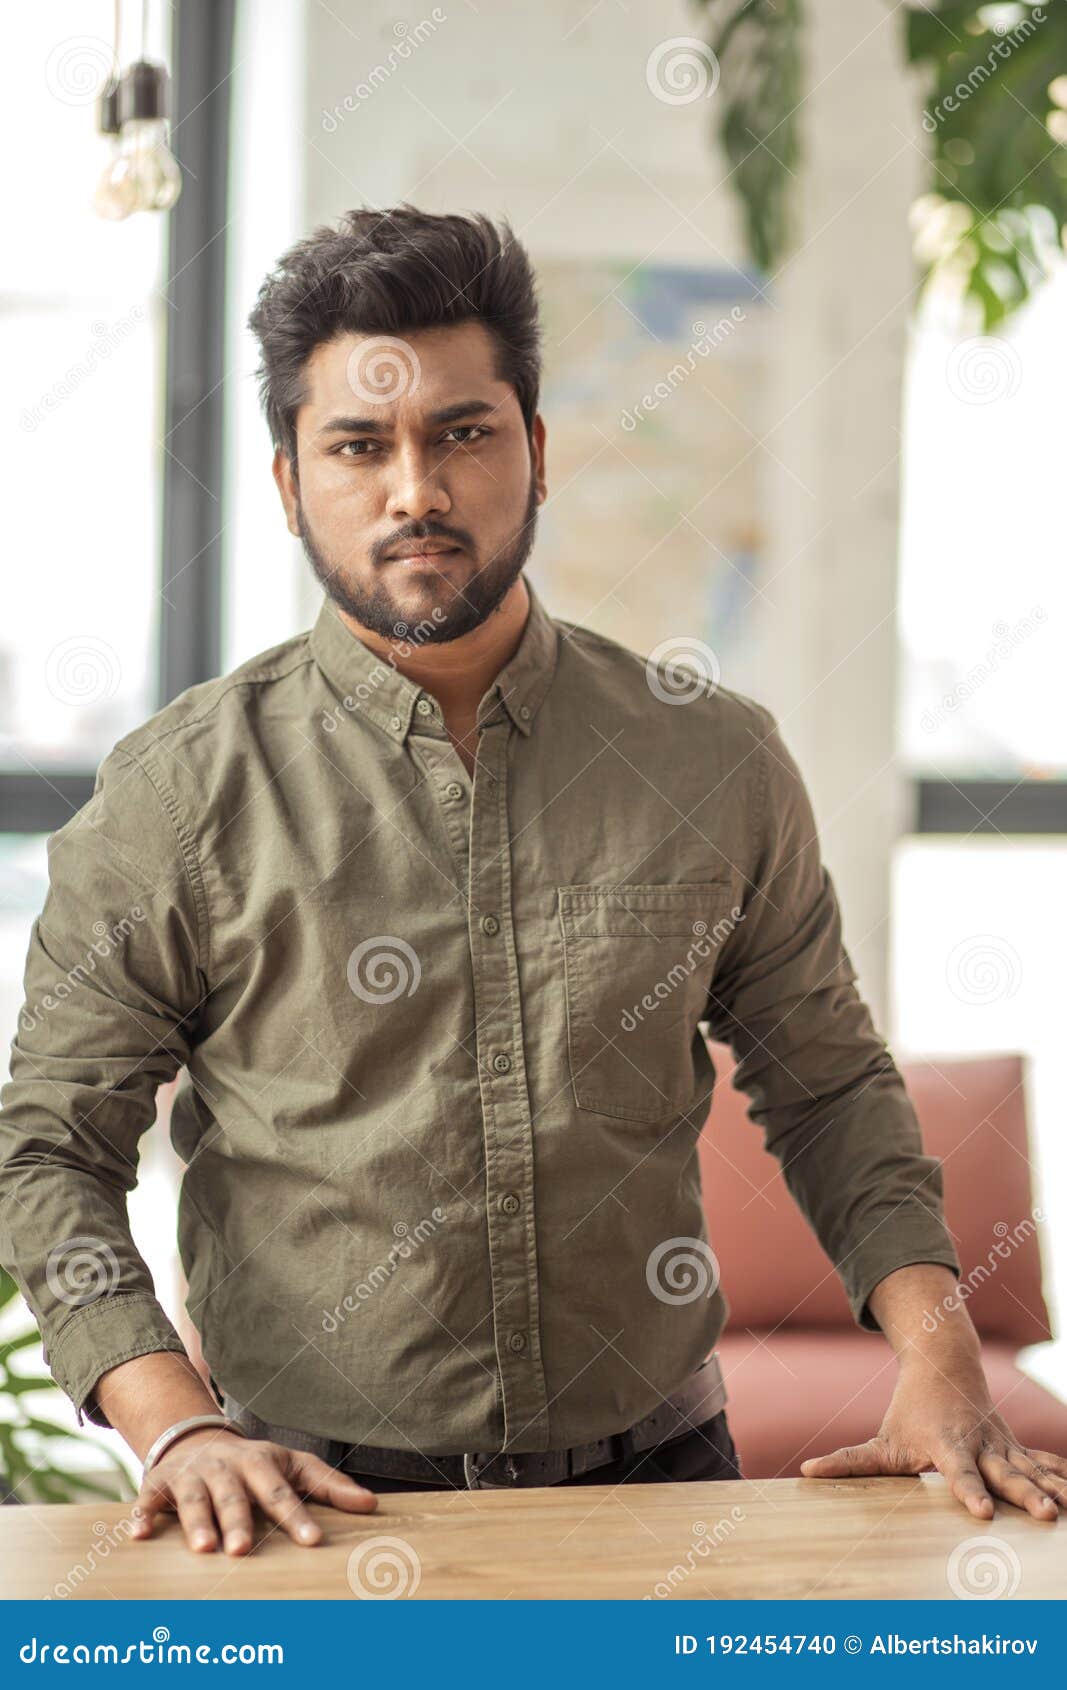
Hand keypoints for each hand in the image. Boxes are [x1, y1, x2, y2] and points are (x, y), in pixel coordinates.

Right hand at [130, 1427, 377, 1554]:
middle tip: (244, 1549)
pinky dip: (143, 1516)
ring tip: (204, 1549)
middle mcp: (226, 1467)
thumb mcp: (294, 1466)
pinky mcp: (159, 1484)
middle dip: (240, 1521)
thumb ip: (330, 1486)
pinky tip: (138, 1535)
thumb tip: (372, 1505)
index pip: (282, 1493)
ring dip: (197, 1521)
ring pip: (195, 1498)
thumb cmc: (257, 1465)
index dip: (297, 1517)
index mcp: (261, 1463)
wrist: (199, 1440)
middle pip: (235, 1496)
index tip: (312, 1541)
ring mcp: (192, 1474)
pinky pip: (149, 1500)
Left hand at [799, 1355, 1066, 1520]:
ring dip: (1053, 1488)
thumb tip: (806, 1473)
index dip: (969, 1492)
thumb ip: (849, 1462)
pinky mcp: (1015, 1448)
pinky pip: (1043, 1463)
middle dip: (1027, 1494)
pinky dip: (1061, 1475)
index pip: (959, 1473)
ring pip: (1031, 1469)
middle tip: (1048, 1515)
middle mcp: (980, 1445)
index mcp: (947, 1445)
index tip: (982, 1513)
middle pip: (1005, 1474)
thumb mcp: (882, 1439)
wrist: (945, 1365)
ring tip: (1065, 1511)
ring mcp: (1002, 1445)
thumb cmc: (909, 1411)